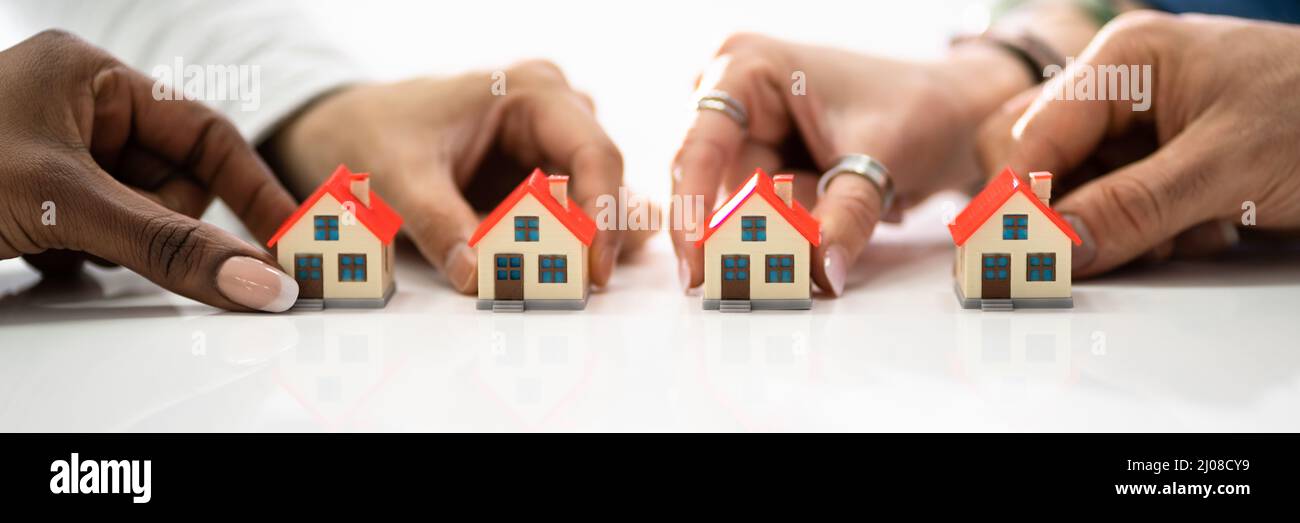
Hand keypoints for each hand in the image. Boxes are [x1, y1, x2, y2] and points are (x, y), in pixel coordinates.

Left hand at [0, 31, 299, 311]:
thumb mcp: (64, 203)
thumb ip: (166, 244)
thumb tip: (256, 279)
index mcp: (91, 77)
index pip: (205, 134)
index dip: (253, 190)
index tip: (291, 241)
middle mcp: (78, 111)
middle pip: (176, 186)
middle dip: (155, 222)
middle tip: (109, 236)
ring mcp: (58, 159)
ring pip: (141, 220)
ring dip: (112, 245)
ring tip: (55, 239)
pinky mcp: (37, 204)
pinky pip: (101, 240)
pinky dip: (80, 257)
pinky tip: (37, 252)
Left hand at [262, 60, 635, 293]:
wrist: (344, 130)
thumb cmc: (372, 133)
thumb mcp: (398, 175)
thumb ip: (439, 223)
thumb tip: (479, 277)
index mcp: (530, 92)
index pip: (594, 153)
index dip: (603, 213)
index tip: (593, 267)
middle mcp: (554, 114)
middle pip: (602, 182)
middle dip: (595, 236)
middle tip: (578, 286)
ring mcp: (550, 147)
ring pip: (593, 203)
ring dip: (583, 245)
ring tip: (567, 281)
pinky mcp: (539, 181)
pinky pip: (568, 219)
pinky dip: (563, 249)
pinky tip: (554, 272)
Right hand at [670, 33, 1032, 295]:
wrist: (958, 114)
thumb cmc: (920, 108)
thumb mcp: (881, 159)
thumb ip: (845, 215)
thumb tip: (819, 271)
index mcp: (747, 67)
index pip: (700, 146)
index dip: (691, 209)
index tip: (697, 266)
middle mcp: (734, 96)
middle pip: (715, 184)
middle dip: (747, 233)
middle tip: (772, 275)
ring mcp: (748, 133)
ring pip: (740, 210)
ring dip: (779, 237)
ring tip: (833, 232)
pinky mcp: (766, 167)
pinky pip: (762, 219)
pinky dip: (791, 236)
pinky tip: (826, 229)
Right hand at [978, 12, 1299, 276]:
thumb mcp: (1229, 167)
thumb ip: (1133, 207)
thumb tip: (1055, 246)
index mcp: (1126, 59)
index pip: (1032, 134)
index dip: (1018, 198)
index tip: (1015, 256)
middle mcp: (1120, 87)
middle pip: (1036, 162)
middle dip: (1067, 214)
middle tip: (1094, 252)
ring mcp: (1139, 125)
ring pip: (1076, 193)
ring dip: (1117, 229)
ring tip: (1188, 232)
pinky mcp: (1160, 161)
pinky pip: (1117, 207)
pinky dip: (1149, 234)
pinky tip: (1205, 229)